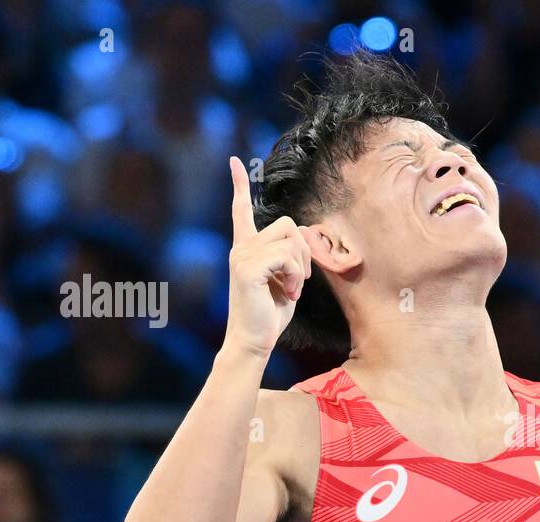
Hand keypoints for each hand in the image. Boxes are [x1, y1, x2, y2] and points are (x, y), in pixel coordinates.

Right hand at [224, 156, 311, 358]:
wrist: (254, 341)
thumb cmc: (270, 314)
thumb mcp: (286, 280)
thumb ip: (290, 257)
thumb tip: (304, 237)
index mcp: (247, 248)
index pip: (241, 210)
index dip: (240, 186)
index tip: (234, 162)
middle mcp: (241, 247)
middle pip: (287, 225)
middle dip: (303, 251)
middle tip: (298, 280)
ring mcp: (241, 256)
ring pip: (290, 240)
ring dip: (300, 267)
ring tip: (290, 290)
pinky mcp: (246, 268)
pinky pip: (286, 256)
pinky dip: (295, 276)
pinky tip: (287, 293)